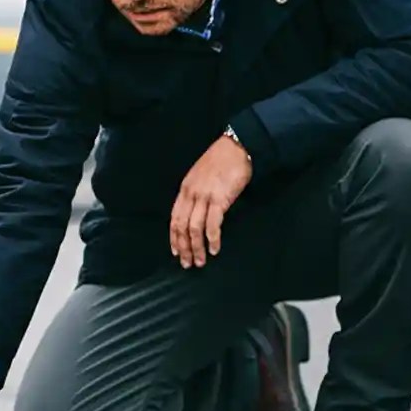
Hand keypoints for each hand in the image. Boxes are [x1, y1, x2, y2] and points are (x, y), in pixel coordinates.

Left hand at [170, 134, 251, 267]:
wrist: (236, 147)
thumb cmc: (220, 161)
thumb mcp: (200, 176)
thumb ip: (195, 194)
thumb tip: (195, 213)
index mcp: (185, 189)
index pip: (174, 218)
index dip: (174, 237)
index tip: (176, 251)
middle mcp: (191, 194)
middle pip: (181, 226)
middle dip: (183, 247)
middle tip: (186, 263)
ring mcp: (204, 197)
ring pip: (194, 229)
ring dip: (196, 248)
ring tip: (200, 261)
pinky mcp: (220, 199)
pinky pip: (212, 224)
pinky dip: (212, 239)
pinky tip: (214, 248)